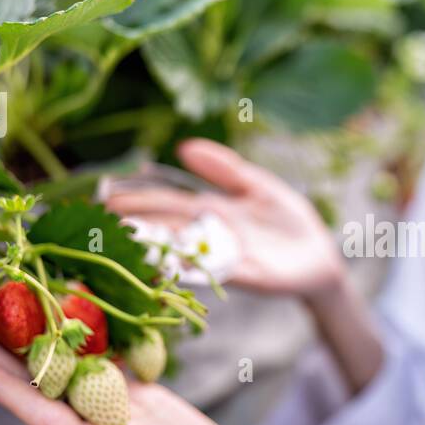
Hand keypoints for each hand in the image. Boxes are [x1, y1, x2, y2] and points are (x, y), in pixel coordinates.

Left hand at [0, 329, 258, 424]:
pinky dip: (89, 336)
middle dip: (2, 356)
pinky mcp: (143, 397)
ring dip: (38, 340)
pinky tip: (69, 311)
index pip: (39, 411)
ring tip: (6, 308)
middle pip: (41, 384)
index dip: (0, 383)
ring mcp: (118, 410)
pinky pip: (108, 361)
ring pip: (69, 368)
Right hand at [105, 138, 345, 299]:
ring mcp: (228, 259)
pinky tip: (178, 266)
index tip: (107, 199)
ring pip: (187, 255)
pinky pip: (221, 272)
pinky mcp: (250, 276)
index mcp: (212, 213)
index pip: (169, 205)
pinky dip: (200, 270)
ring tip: (129, 246)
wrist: (321, 255)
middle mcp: (213, 238)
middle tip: (103, 226)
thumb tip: (183, 148)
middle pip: (170, 230)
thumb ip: (224, 169)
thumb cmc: (288, 220)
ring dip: (160, 252)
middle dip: (139, 227)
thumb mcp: (257, 186)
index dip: (140, 201)